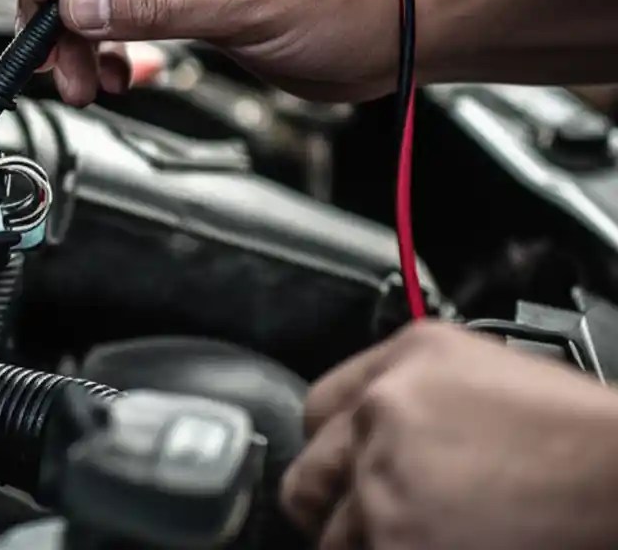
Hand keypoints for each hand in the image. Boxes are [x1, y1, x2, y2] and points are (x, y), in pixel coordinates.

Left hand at [281, 321, 617, 549]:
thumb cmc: (581, 438)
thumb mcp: (488, 371)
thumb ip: (414, 394)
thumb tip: (372, 433)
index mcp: (406, 359)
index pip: (317, 411)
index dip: (333, 451)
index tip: (344, 474)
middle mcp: (383, 412)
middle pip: (308, 480)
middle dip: (333, 510)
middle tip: (370, 527)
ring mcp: (385, 482)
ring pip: (336, 539)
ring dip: (371, 545)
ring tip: (429, 540)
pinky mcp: (399, 542)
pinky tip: (443, 549)